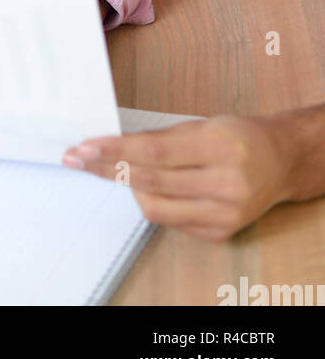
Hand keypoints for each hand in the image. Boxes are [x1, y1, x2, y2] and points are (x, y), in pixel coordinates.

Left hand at [61, 115, 294, 240]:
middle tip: (77, 159)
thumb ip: (161, 137)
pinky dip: (153, 202)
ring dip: (127, 188)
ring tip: (111, 170)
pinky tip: (146, 187)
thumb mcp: (203, 125)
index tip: (85, 147)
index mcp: (221, 148)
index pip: (154, 152)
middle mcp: (225, 185)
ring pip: (156, 207)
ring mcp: (224, 214)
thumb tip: (115, 144)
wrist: (280, 163)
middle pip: (151, 181)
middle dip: (107, 169)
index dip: (115, 150)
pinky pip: (171, 221)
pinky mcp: (220, 233)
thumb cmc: (239, 137)